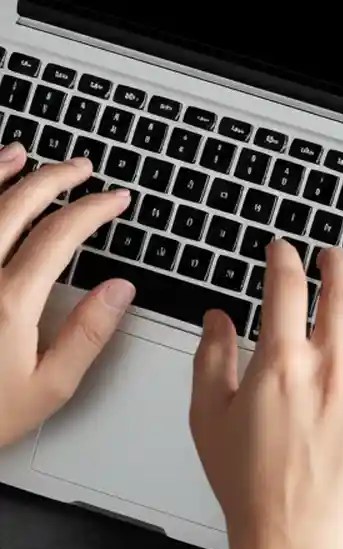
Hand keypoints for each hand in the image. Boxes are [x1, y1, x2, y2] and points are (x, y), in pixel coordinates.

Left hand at [0, 147, 132, 448]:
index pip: (59, 236)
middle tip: (81, 168)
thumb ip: (87, 334)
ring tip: (23, 155)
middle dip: (55, 179)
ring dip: (1, 173)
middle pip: (15, 206)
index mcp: (9, 303)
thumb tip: (120, 290)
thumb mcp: (49, 389)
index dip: (92, 210)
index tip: (115, 199)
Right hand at [189, 240, 342, 548]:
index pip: (286, 288)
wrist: (292, 530)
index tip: (282, 252)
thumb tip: (216, 316)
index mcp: (280, 365)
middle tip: (332, 257)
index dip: (283, 259)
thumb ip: (211, 357)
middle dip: (337, 264)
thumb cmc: (249, 480)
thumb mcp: (209, 415)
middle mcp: (329, 370)